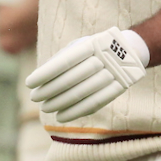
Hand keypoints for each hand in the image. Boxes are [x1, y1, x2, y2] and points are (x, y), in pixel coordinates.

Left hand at [27, 28, 147, 122]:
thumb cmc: (94, 48)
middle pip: (72, 79)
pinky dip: (77, 112)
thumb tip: (40, 77)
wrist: (130, 50)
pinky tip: (62, 116)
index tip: (30, 83)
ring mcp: (114, 74)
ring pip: (83, 93)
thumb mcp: (80, 45)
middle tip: (35, 97)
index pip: (64, 62)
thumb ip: (62, 59)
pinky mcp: (119, 88)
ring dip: (61, 103)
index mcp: (92, 44)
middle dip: (50, 90)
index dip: (46, 73)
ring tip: (45, 108)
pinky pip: (96, 103)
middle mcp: (104, 58)